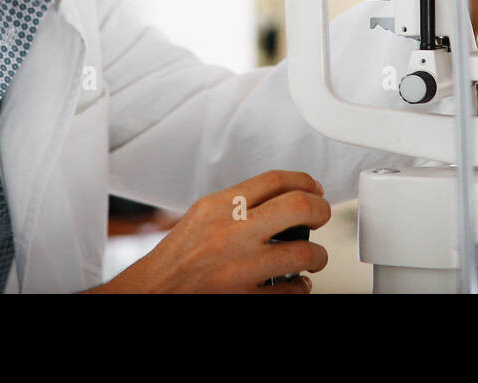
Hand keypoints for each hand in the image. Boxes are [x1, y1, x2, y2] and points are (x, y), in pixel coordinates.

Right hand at [91, 170, 330, 293]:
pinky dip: (301, 286)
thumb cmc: (178, 257)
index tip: (314, 188)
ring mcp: (241, 267)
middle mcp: (232, 233)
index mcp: (220, 206)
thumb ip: (239, 203)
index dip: (305, 181)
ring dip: (317, 256)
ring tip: (313, 257)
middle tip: (321, 216)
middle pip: (299, 206)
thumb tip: (281, 195)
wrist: (156, 291)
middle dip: (320, 210)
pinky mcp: (246, 297)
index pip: (275, 180)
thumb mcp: (203, 215)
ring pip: (304, 252)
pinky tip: (297, 283)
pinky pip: (291, 290)